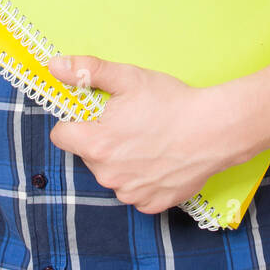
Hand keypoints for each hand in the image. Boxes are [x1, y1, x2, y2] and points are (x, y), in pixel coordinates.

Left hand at [46, 54, 239, 215]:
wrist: (215, 130)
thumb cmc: (172, 102)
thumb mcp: (127, 77)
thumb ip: (86, 71)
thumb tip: (54, 65)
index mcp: (96, 144)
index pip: (61, 136)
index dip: (75, 121)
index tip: (94, 114)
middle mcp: (107, 175)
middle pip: (88, 154)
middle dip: (101, 139)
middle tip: (129, 122)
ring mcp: (129, 192)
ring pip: (111, 173)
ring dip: (121, 160)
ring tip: (148, 140)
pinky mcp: (151, 203)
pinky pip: (134, 191)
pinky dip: (142, 178)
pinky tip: (159, 159)